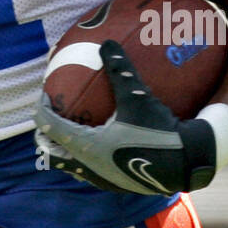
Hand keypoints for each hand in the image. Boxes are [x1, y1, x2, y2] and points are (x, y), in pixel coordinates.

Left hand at [34, 41, 217, 194]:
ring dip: (66, 149)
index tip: (45, 94)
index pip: (49, 126)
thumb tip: (107, 43)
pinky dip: (86, 158)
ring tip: (71, 131)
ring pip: (72, 166)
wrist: (186, 163)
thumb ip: (120, 69)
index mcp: (86, 146)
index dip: (41, 108)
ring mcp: (102, 179)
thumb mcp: (137, 97)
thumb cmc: (159, 130)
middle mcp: (89, 166)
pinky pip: (91, 172)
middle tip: (52, 116)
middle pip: (52, 152)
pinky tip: (100, 145)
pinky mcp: (117, 185)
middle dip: (47, 135)